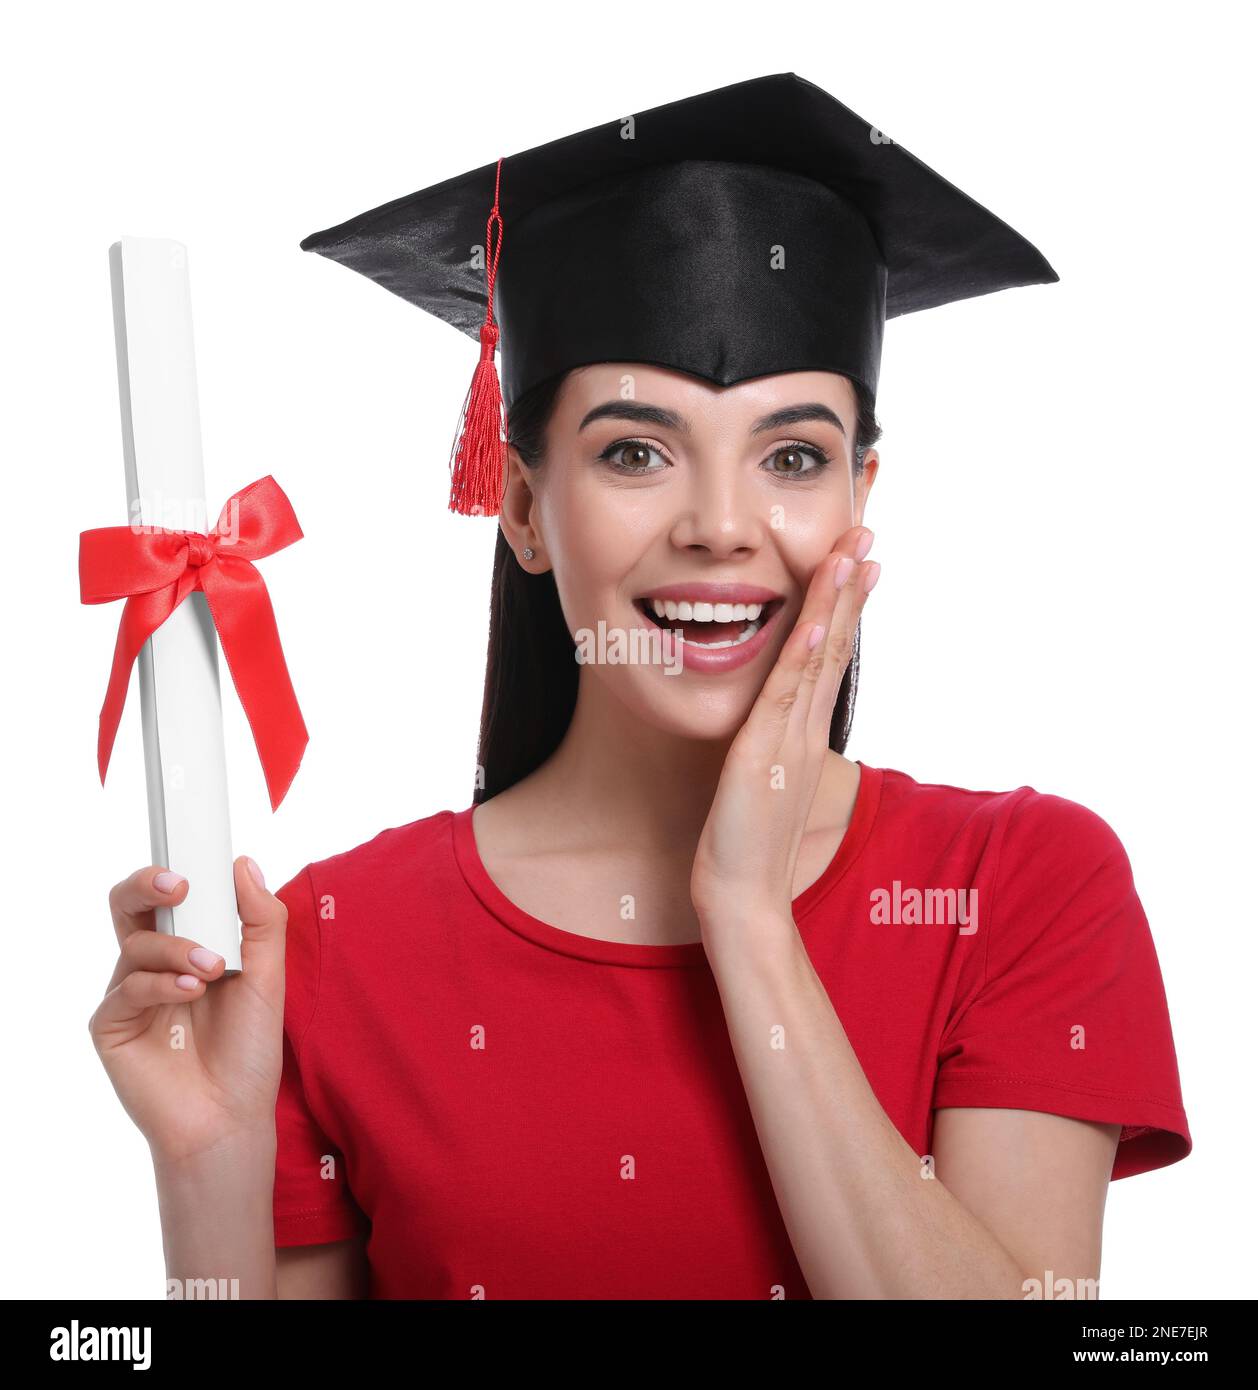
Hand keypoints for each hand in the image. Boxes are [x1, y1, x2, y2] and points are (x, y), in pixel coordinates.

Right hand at [88, 858, 287, 1167]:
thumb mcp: (267, 977)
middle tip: (180, 885)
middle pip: (128, 904)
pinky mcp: (112, 1025)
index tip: (196, 856)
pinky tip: (191, 993)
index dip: (176, 870)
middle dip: (148, 883)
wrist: (231, 1116)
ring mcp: (130, 994)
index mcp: (187, 946)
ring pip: (136, 943)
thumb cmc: (248, 1049)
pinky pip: (127, 987)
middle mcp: (152, 965)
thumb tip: (243, 864)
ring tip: (212, 969)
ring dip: (178, 949)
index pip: (170, 896)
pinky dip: (162, 983)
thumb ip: (260, 920)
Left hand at [691, 527, 878, 935]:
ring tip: (853, 553)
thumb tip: (769, 724)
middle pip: (836, 645)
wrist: (743, 901)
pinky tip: (818, 617)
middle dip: (852, 587)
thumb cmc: (745, 845)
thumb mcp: (763, 781)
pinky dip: (805, 654)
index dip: (846, 606)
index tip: (860, 560)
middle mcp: (804, 728)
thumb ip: (770, 746)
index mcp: (802, 730)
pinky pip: (787, 695)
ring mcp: (789, 740)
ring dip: (836, 603)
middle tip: (869, 533)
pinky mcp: (764, 757)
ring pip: (818, 660)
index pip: (829, 655)